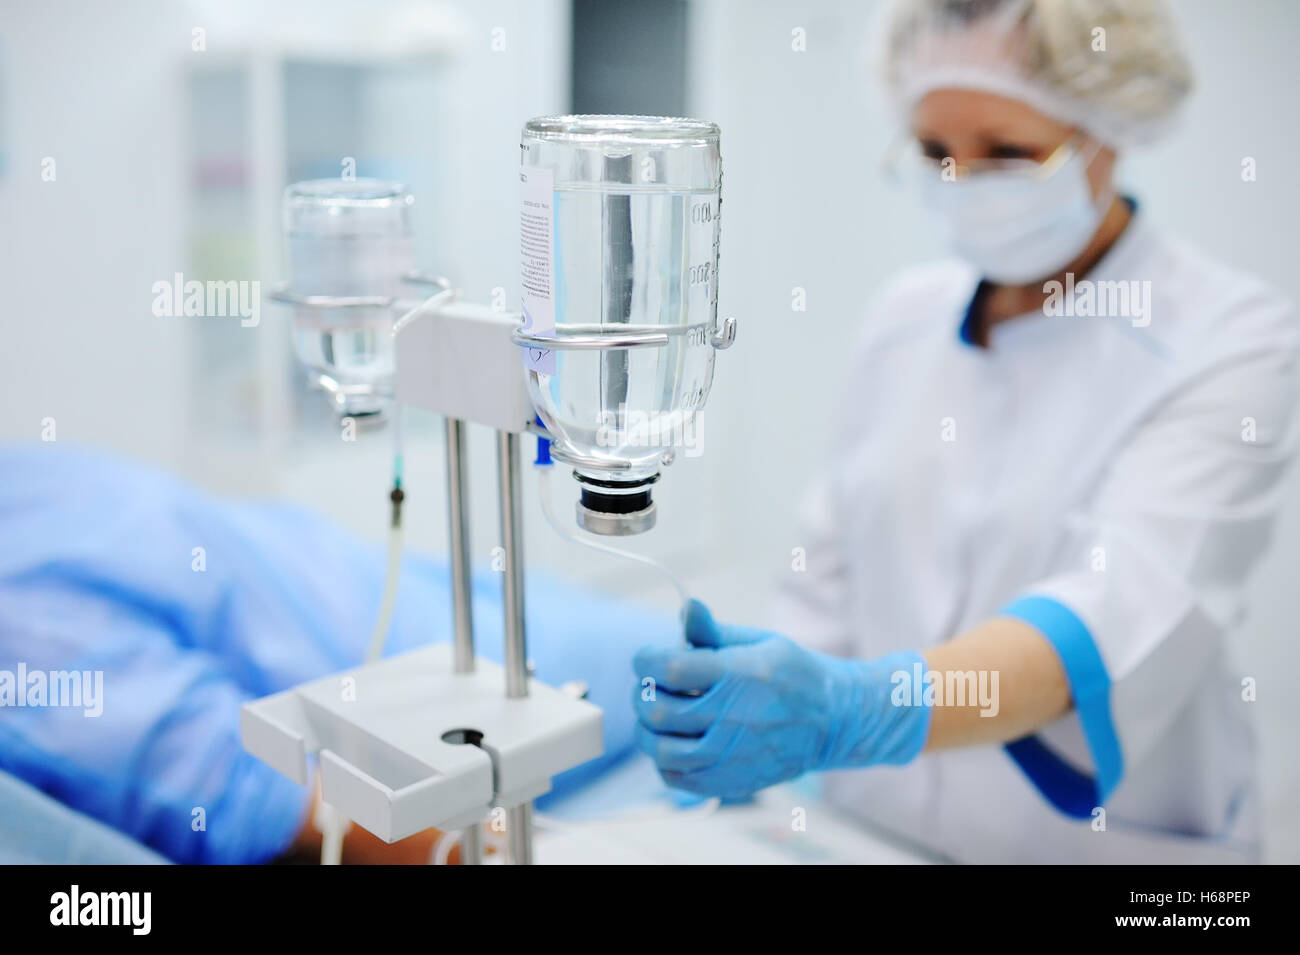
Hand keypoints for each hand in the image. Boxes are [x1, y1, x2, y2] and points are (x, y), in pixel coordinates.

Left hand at [632, 600, 930, 797]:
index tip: (646, 658)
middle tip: (650, 687)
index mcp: (739, 674)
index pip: (668, 668)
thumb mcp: (758, 641)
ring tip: (657, 718)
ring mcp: (732, 756)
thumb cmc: (791, 674)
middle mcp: (733, 718)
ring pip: (660, 751)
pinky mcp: (732, 782)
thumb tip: (684, 607)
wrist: (832, 720)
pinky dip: (663, 761)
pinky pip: (676, 778)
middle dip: (643, 694)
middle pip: (657, 711)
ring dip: (648, 731)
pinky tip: (675, 743)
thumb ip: (712, 631)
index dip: (645, 660)